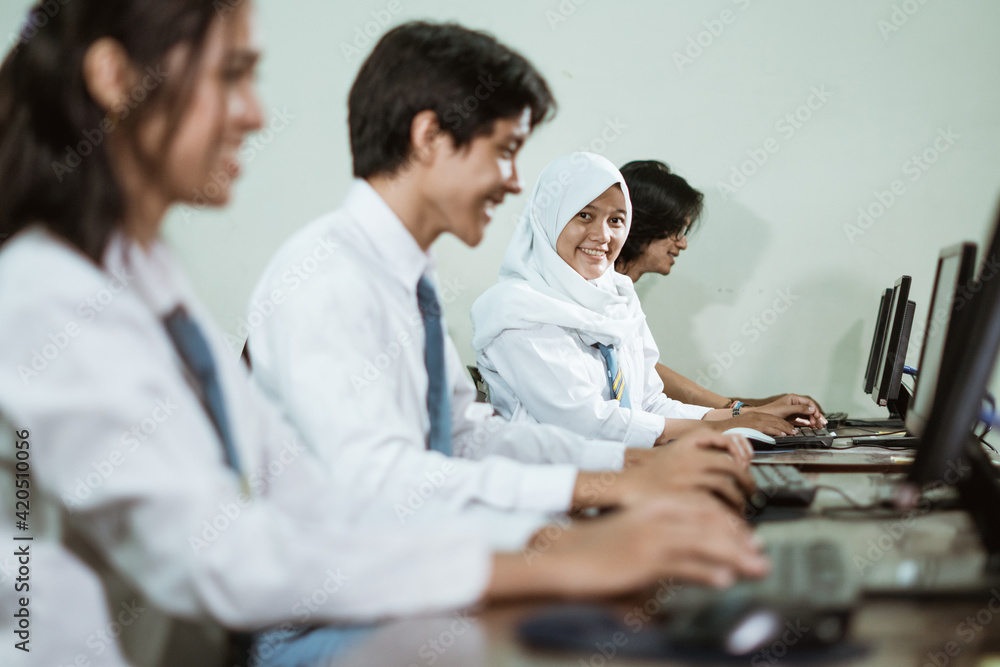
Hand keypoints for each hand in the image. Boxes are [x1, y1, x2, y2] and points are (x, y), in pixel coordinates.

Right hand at [504, 494, 769, 596]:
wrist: (564, 556)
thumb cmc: (596, 548)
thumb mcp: (633, 532)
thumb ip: (661, 534)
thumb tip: (688, 547)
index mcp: (655, 506)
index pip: (705, 508)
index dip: (732, 524)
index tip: (749, 539)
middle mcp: (657, 516)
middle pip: (712, 523)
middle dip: (741, 540)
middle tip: (761, 555)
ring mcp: (651, 537)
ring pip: (706, 542)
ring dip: (736, 557)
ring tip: (756, 569)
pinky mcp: (644, 560)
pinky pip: (684, 565)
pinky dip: (707, 572)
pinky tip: (723, 580)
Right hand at [613, 430, 754, 509]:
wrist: (627, 486)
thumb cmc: (653, 474)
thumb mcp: (677, 453)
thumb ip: (702, 453)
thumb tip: (737, 461)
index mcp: (688, 445)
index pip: (727, 441)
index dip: (743, 452)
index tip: (748, 464)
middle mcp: (688, 458)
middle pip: (729, 466)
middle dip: (746, 481)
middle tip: (752, 492)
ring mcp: (685, 476)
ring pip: (724, 485)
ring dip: (738, 499)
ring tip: (741, 508)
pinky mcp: (683, 496)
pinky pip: (712, 503)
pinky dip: (725, 512)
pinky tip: (727, 519)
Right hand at [715, 411, 797, 435]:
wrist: (719, 429)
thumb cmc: (730, 431)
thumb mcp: (744, 426)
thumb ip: (755, 429)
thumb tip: (764, 436)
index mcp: (754, 415)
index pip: (772, 417)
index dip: (783, 422)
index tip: (790, 428)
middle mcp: (756, 415)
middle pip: (776, 419)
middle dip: (787, 425)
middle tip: (795, 431)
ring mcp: (755, 420)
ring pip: (775, 422)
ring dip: (786, 428)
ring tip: (793, 433)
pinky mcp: (754, 426)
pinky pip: (769, 428)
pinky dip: (778, 431)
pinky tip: (783, 434)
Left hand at [751, 394, 823, 427]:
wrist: (762, 418)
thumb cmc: (771, 411)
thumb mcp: (786, 409)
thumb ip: (800, 409)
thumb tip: (812, 409)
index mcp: (793, 398)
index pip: (808, 402)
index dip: (814, 409)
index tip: (817, 416)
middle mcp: (794, 404)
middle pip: (809, 409)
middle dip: (816, 416)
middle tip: (822, 423)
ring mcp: (794, 411)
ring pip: (807, 415)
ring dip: (813, 420)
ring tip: (819, 426)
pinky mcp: (792, 418)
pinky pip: (802, 420)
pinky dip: (807, 423)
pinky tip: (812, 426)